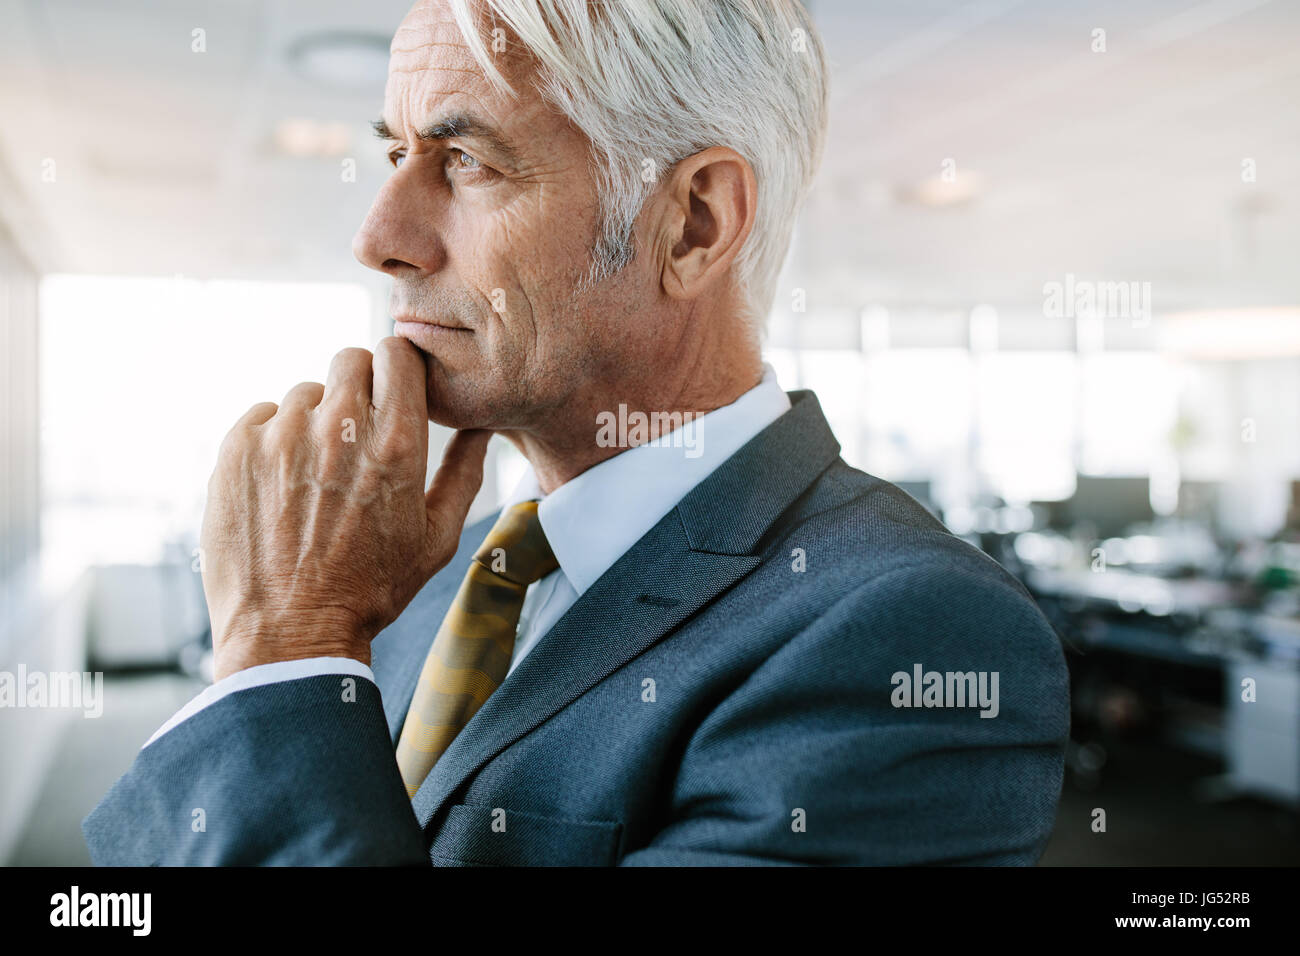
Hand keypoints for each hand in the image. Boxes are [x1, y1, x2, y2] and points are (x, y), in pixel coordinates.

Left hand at [199, 336, 490, 679]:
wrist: (290, 633)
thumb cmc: (371, 590)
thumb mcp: (437, 538)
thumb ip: (465, 472)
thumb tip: (480, 427)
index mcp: (397, 444)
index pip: (398, 353)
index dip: (401, 368)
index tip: (398, 391)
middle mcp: (339, 429)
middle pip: (352, 360)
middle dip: (361, 387)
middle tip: (359, 435)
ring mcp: (282, 436)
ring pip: (306, 392)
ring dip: (316, 420)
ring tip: (317, 474)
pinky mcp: (237, 450)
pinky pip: (263, 416)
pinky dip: (274, 439)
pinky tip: (283, 485)